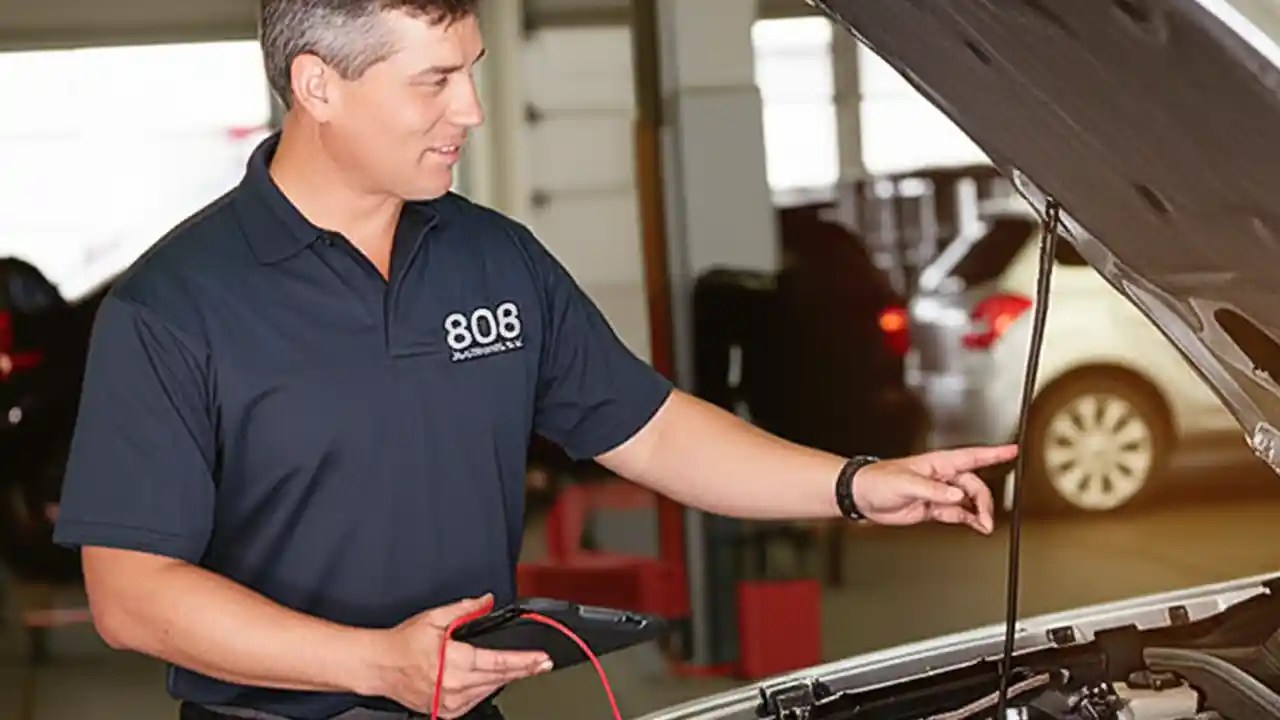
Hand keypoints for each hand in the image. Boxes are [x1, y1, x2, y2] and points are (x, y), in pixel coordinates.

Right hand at [370, 594, 552, 716]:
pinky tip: (492, 679)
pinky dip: (486, 688)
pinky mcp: (445, 711)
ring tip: (521, 668)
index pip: (498, 663)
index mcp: (454, 663)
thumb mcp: (434, 618)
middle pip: (499, 678)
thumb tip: (487, 601)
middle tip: (542, 664)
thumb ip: (465, 609)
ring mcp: (450, 702)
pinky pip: (475, 701)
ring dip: (505, 679)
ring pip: (489, 690)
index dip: (523, 661)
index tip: (541, 660)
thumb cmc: (402, 644)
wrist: (379, 665)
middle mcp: (454, 686)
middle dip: (523, 670)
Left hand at [851, 445, 1017, 533]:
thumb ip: (934, 490)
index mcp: (937, 464)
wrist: (862, 496)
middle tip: (985, 517)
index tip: (1012, 450)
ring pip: (967, 500)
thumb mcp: (907, 483)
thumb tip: (958, 495)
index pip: (972, 456)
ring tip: (984, 525)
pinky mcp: (932, 507)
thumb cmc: (878, 481)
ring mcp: (937, 492)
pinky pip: (957, 512)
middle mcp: (941, 477)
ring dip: (977, 512)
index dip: (993, 453)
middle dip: (983, 500)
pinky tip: (975, 525)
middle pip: (973, 485)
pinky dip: (967, 519)